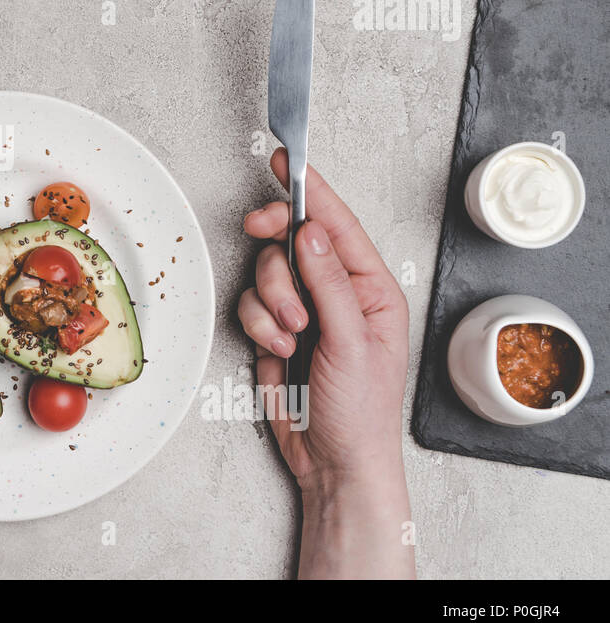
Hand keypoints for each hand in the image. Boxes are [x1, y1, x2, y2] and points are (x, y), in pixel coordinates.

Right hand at [240, 148, 413, 577]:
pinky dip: (257, 326)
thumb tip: (312, 233)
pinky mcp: (274, 331)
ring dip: (270, 305)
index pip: (338, 226)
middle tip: (260, 231)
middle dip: (278, 256)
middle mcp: (337, 293)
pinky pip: (250, 305)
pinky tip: (278, 351)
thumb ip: (330, 284)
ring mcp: (304, 311)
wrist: (333, 461)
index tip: (288, 161)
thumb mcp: (352, 344)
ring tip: (291, 338)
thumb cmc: (361, 413)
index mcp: (371, 289)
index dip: (310, 192)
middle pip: (291, 242)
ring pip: (265, 274)